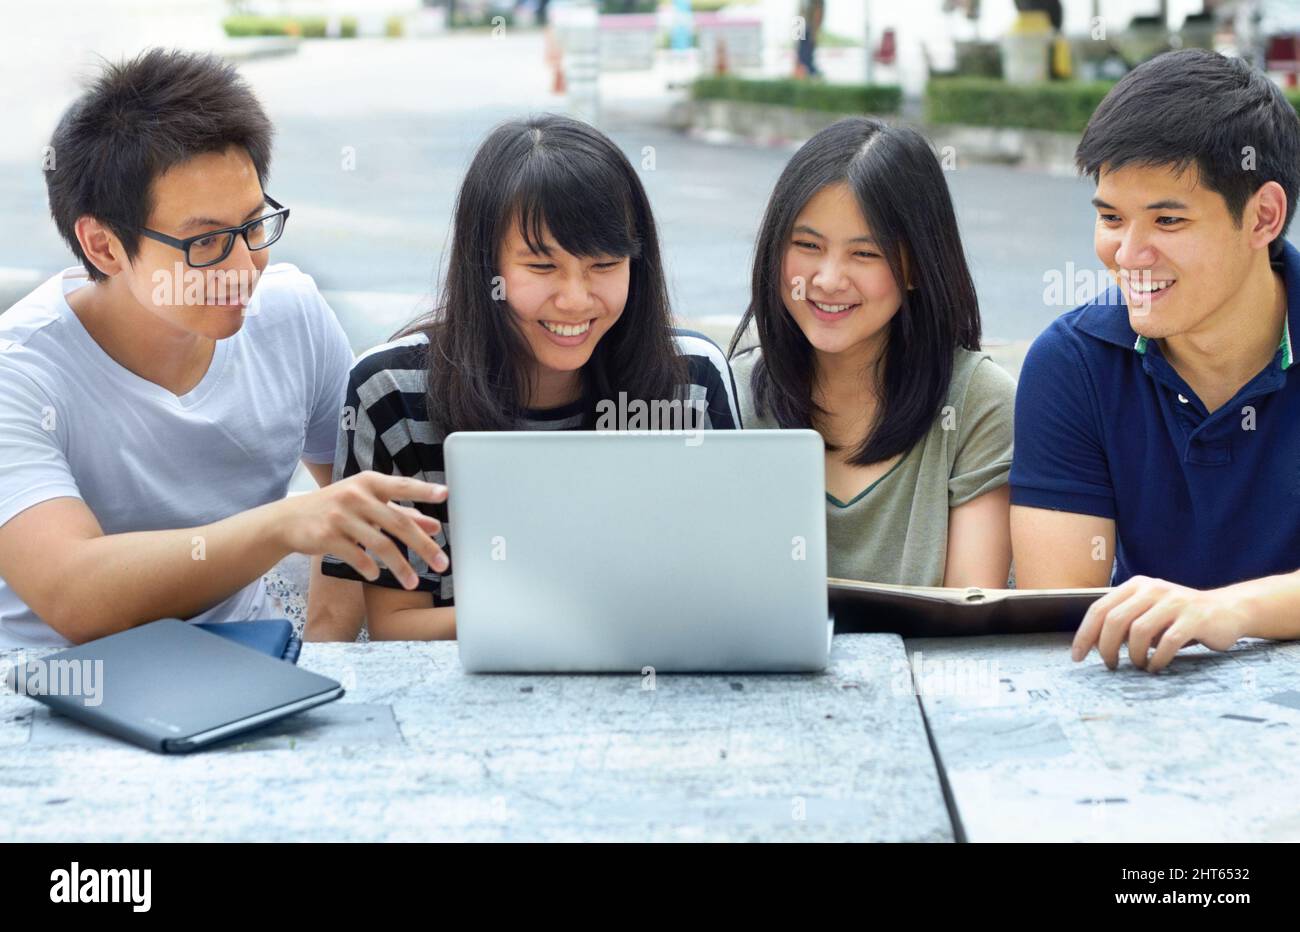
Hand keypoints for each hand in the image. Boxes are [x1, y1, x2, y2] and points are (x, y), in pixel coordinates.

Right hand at [273, 471, 448, 589]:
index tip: (444, 494)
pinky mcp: (327, 536)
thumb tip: (434, 527)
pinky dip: (370, 569)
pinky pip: (357, 556)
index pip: (401, 485)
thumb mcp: (367, 504)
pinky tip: (377, 576)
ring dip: (400, 567)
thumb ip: (401, 513)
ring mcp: (340, 516)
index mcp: (369, 482)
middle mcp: (355, 495)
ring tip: (414, 583)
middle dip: (423, 545)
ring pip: (380, 544)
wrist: (289, 519)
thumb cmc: (337, 508)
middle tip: (442, 563)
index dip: (423, 490)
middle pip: (397, 522)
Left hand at [1071, 575, 1247, 671]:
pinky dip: (1157, 659)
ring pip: (1138, 631)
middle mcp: (1153, 590)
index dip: (1085, 634)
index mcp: (1136, 586)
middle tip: (1110, 665)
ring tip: (1138, 665)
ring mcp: (1174, 602)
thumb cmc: (1180, 617)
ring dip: (1133, 655)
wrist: (1228, 610)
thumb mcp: (1148, 611)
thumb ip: (1124, 621)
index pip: (1099, 609)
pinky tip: (1156, 666)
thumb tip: (1093, 645)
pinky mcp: (1195, 618)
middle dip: (1106, 647)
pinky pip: (1167, 642)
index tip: (1077, 656)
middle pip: (1115, 620)